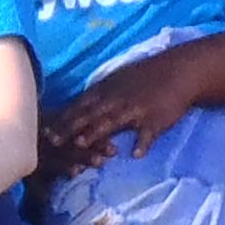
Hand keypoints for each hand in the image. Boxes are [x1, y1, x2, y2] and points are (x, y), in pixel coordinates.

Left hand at [43, 45, 201, 172]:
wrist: (180, 70)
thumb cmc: (147, 77)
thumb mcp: (119, 81)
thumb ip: (100, 96)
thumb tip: (81, 110)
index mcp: (107, 90)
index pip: (80, 106)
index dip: (63, 120)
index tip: (44, 132)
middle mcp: (117, 99)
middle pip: (90, 115)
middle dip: (70, 129)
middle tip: (53, 142)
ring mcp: (136, 108)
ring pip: (114, 122)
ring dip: (97, 133)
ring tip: (83, 144)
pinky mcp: (156, 118)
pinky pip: (148, 131)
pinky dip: (142, 142)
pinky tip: (136, 154)